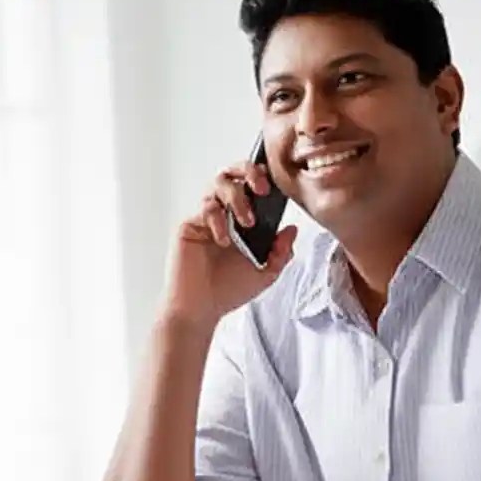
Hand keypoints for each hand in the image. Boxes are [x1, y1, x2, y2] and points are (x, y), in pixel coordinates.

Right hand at [162, 161, 298, 329]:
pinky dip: (218, 220)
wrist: (201, 309)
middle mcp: (224, 213)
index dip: (263, 178)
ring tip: (246, 223)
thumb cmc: (228, 291)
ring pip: (219, 183)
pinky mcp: (189, 224)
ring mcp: (205, 217)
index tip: (276, 187)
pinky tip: (224, 241)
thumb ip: (281, 252)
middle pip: (233, 173)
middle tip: (262, 188)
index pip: (252, 186)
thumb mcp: (265, 273)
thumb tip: (291, 229)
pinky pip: (206, 208)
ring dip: (237, 198)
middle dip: (249, 171)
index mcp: (242, 220)